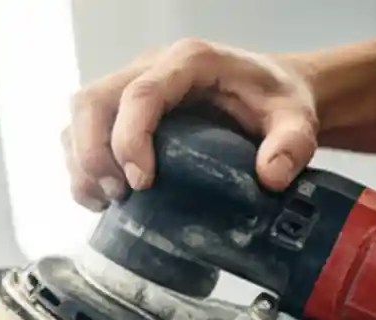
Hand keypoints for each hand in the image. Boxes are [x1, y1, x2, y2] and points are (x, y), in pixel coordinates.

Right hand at [63, 38, 318, 210]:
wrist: (271, 92)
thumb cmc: (276, 100)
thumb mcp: (296, 118)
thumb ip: (292, 144)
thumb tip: (269, 176)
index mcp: (189, 62)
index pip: (141, 93)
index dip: (130, 139)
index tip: (143, 182)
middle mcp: (150, 68)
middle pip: (93, 101)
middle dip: (93, 153)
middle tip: (118, 194)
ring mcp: (130, 87)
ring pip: (79, 115)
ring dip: (81, 162)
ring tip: (106, 201)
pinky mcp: (122, 111)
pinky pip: (82, 131)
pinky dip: (82, 166)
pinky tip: (102, 198)